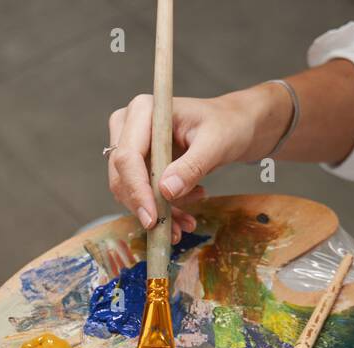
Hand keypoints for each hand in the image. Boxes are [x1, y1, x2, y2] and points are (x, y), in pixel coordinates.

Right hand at [107, 85, 290, 241]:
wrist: (231, 126)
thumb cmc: (226, 125)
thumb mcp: (216, 143)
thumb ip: (192, 166)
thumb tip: (166, 191)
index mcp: (143, 110)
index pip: (128, 157)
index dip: (137, 190)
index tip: (153, 218)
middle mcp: (129, 126)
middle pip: (122, 176)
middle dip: (146, 206)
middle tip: (172, 230)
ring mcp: (131, 146)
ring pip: (129, 191)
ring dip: (157, 212)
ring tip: (187, 222)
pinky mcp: (138, 166)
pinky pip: (141, 195)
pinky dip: (161, 211)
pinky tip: (184, 217)